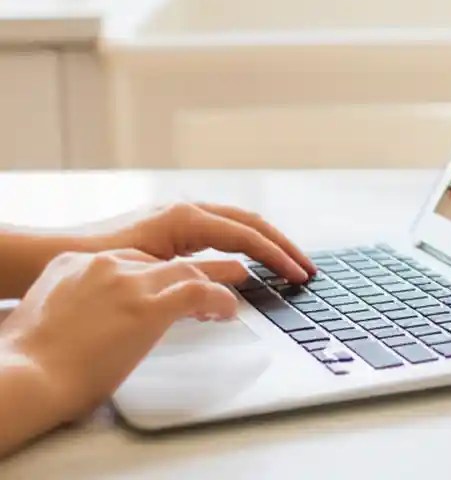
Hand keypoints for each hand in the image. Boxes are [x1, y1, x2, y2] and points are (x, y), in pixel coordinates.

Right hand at [0, 250, 247, 424]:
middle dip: (190, 270)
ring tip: (240, 279)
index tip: (166, 285)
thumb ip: (72, 311)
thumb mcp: (43, 319)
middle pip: (161, 261)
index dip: (154, 273)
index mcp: (74, 264)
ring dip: (217, 276)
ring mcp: (129, 283)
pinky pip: (198, 293)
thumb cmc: (27, 364)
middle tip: (215, 275)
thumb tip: (85, 327)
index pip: (128, 259)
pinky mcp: (148, 307)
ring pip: (188, 269)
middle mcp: (104, 265)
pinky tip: (229, 310)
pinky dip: (219, 299)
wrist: (25, 377)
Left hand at [103, 203, 314, 282]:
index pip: (248, 236)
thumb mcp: (153, 271)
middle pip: (251, 224)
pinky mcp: (171, 230)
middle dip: (282, 246)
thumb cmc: (97, 262)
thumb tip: (238, 279)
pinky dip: (245, 245)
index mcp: (186, 218)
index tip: (299, 276)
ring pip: (237, 225)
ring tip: (288, 264)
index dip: (278, 257)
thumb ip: (198, 273)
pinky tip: (250, 263)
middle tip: (307, 270)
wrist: (52, 254)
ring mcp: (179, 218)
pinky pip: (221, 232)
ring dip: (266, 244)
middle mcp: (186, 212)